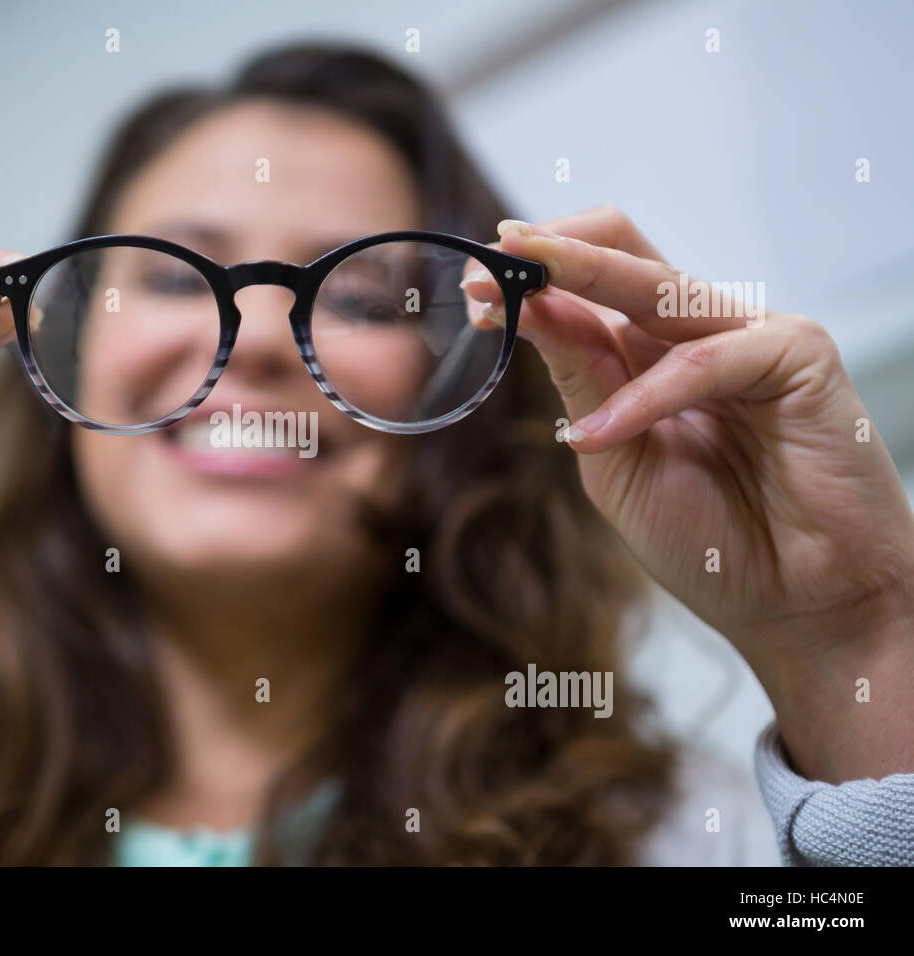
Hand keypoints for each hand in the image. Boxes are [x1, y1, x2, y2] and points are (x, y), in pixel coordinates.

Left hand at [463, 206, 913, 778]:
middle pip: (623, 253)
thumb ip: (581, 382)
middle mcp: (695, 334)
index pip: (586, 286)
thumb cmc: (709, 540)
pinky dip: (646, 396)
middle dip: (548, 253)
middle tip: (488, 261)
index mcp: (649, 355)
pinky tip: (599, 435)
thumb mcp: (614, 460)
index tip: (472, 287)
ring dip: (578, 286)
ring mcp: (748, 337)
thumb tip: (530, 307)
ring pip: (658, 286)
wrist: (797, 607)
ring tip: (512, 305)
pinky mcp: (799, 356)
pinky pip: (705, 361)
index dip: (531, 277)